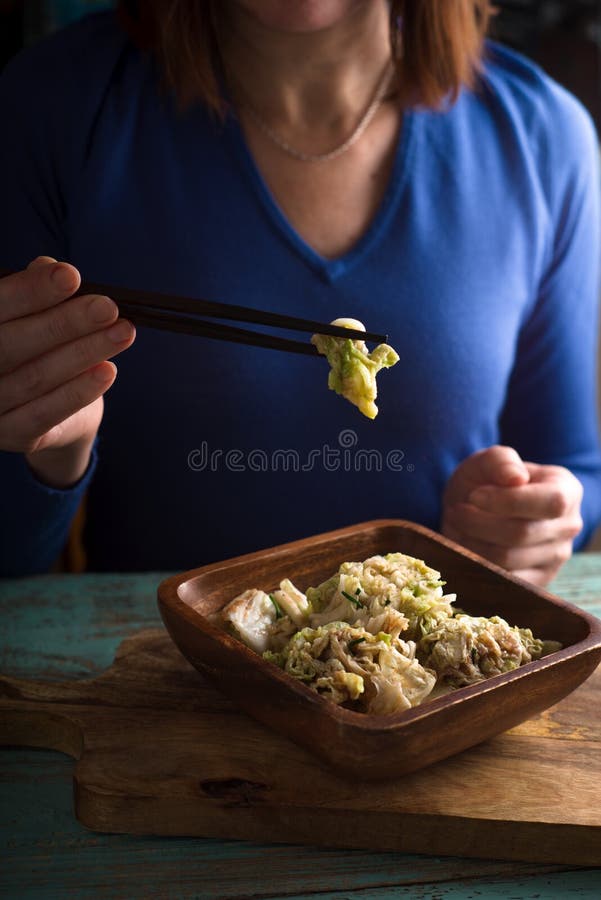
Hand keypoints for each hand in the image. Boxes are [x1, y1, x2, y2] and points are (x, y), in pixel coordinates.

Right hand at [0, 257, 134, 486]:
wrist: (47, 414)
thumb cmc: (39, 350)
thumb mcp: (37, 317)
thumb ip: (38, 293)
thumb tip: (50, 268)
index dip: (32, 291)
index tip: (71, 276)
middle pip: (14, 343)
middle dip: (65, 322)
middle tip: (109, 307)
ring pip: (35, 377)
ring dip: (83, 352)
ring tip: (122, 333)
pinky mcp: (12, 435)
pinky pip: (45, 413)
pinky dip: (79, 392)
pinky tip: (108, 371)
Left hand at [441, 445, 582, 586]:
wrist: (480, 509)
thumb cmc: (487, 482)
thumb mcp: (487, 462)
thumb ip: (501, 461)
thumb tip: (516, 478)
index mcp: (567, 491)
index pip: (549, 502)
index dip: (507, 501)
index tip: (474, 495)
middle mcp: (568, 526)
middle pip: (521, 534)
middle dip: (478, 523)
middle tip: (456, 511)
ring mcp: (556, 558)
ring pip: (507, 560)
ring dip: (471, 543)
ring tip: (459, 526)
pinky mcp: (536, 581)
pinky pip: (501, 580)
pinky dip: (475, 563)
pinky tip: (466, 545)